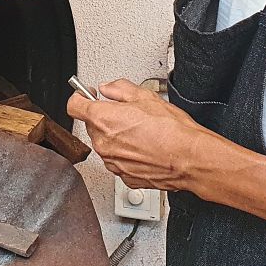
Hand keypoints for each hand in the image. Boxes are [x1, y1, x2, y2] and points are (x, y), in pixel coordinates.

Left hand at [67, 79, 213, 191]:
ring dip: (116, 138)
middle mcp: (103, 143)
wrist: (190, 158)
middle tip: (127, 115)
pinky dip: (126, 155)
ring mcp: (112, 162)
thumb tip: (108, 88)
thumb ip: (120, 88)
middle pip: (92, 126)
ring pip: (105, 145)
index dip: (80, 97)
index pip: (74, 106)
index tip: (86, 96)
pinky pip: (118, 161)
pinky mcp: (124, 176)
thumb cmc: (172, 130)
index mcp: (103, 119)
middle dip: (105, 118)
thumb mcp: (146, 96)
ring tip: (140, 133)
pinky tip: (144, 148)